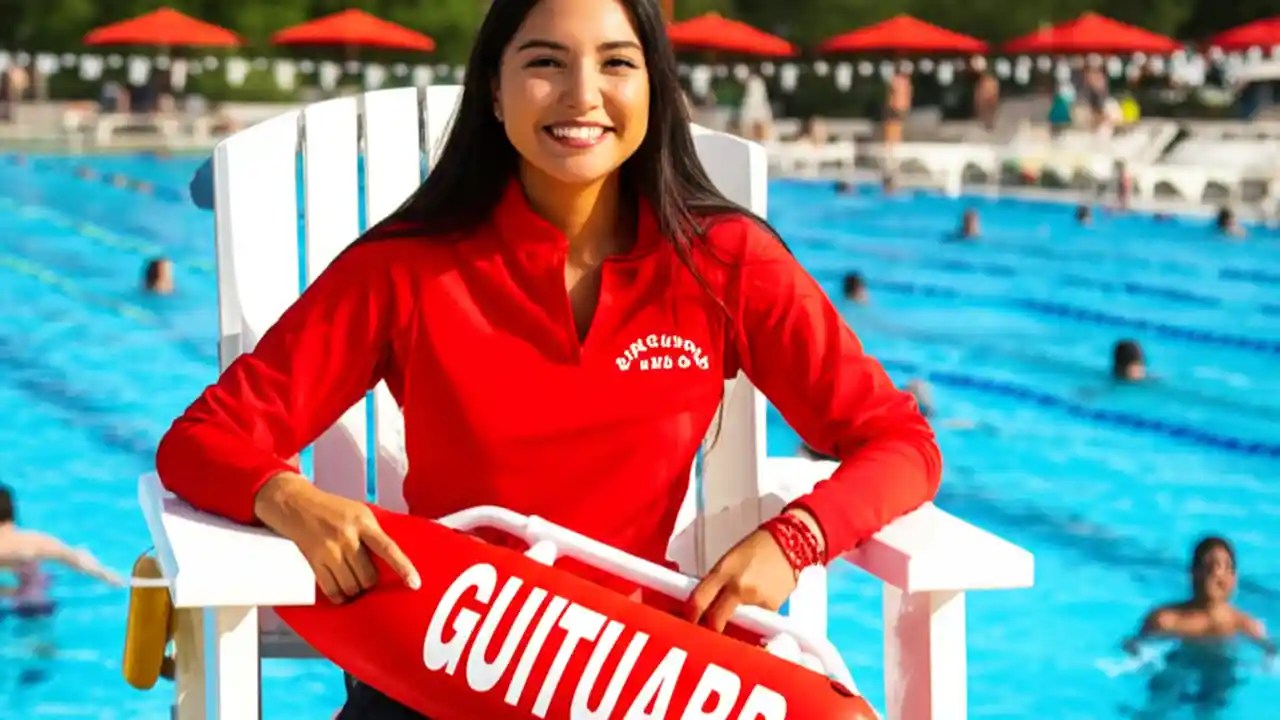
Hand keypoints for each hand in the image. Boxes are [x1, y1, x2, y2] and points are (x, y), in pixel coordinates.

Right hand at [254, 472, 419, 603]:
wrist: (296, 503)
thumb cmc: (333, 509)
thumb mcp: (359, 511)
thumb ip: (374, 532)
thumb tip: (392, 559)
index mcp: (363, 522)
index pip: (388, 548)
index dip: (404, 568)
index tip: (415, 584)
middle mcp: (347, 537)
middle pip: (368, 576)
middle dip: (370, 583)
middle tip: (368, 580)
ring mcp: (329, 550)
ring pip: (351, 586)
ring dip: (355, 591)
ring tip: (354, 586)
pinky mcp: (314, 562)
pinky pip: (331, 590)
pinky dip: (339, 596)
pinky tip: (341, 594)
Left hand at [685, 526, 798, 632]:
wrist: (789, 543)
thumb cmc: (758, 547)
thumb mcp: (730, 560)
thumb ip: (717, 581)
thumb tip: (707, 602)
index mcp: (724, 572)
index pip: (700, 599)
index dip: (691, 614)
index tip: (689, 621)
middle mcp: (738, 588)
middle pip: (717, 618)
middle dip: (711, 625)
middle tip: (710, 626)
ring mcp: (756, 599)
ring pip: (740, 614)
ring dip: (741, 608)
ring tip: (753, 586)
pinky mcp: (771, 608)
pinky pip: (758, 611)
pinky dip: (759, 604)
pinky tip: (766, 587)